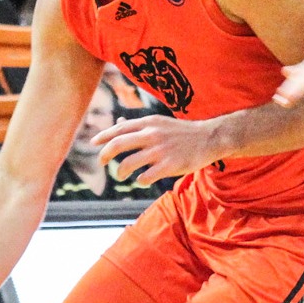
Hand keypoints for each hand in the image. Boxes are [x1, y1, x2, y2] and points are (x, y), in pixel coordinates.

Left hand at [96, 114, 220, 182]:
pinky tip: (142, 179)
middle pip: (118, 145)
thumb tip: (118, 123)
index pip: (119, 129)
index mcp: (148, 122)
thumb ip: (138, 125)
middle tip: (101, 163)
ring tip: (121, 176)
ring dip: (120, 172)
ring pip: (128, 163)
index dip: (103, 137)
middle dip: (104, 155)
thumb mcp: (159, 122)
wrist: (209, 138)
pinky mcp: (169, 165)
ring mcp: (160, 150)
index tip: (93, 144)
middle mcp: (151, 134)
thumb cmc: (182, 132)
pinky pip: (145, 177)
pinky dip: (139, 180)